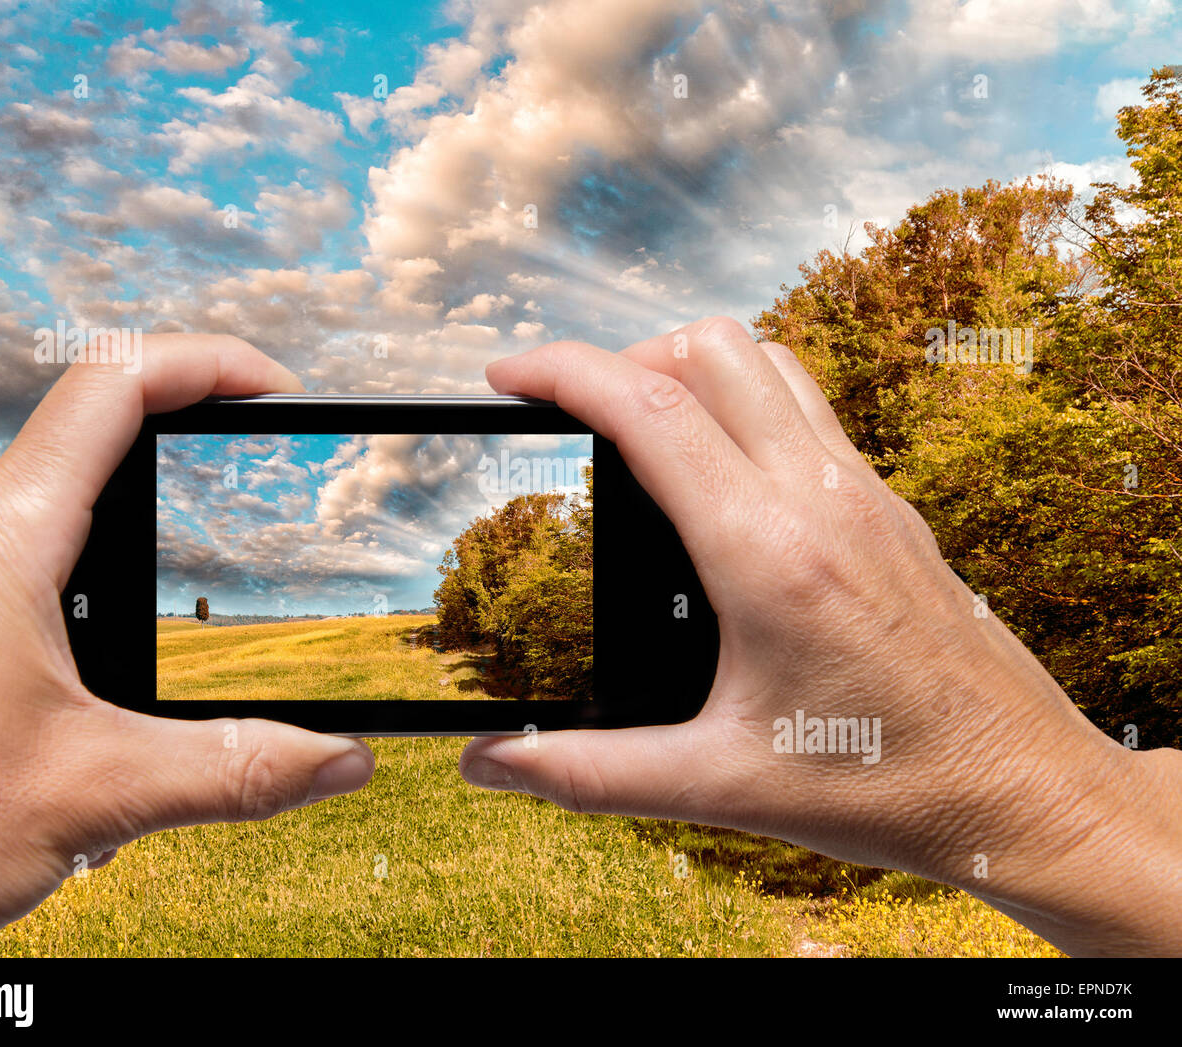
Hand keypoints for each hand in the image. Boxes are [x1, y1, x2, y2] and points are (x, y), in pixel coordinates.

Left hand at [0, 334, 374, 956]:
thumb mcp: (94, 797)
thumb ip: (235, 769)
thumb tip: (342, 756)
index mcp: (1, 543)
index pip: (113, 385)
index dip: (208, 362)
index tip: (278, 388)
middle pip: (96, 447)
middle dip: (192, 480)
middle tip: (261, 515)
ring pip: (62, 525)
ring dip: (139, 566)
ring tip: (180, 648)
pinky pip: (22, 580)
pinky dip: (89, 610)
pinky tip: (99, 701)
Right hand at [461, 316, 1181, 956]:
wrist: (1023, 795)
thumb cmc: (888, 788)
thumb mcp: (717, 788)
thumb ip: (587, 774)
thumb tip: (490, 765)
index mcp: (768, 554)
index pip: (649, 409)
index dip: (561, 370)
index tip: (507, 373)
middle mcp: (823, 498)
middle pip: (710, 348)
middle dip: (623, 355)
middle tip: (574, 411)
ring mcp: (867, 493)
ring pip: (768, 362)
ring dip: (692, 368)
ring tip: (642, 427)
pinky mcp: (893, 507)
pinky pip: (808, 409)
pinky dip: (746, 404)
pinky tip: (722, 478)